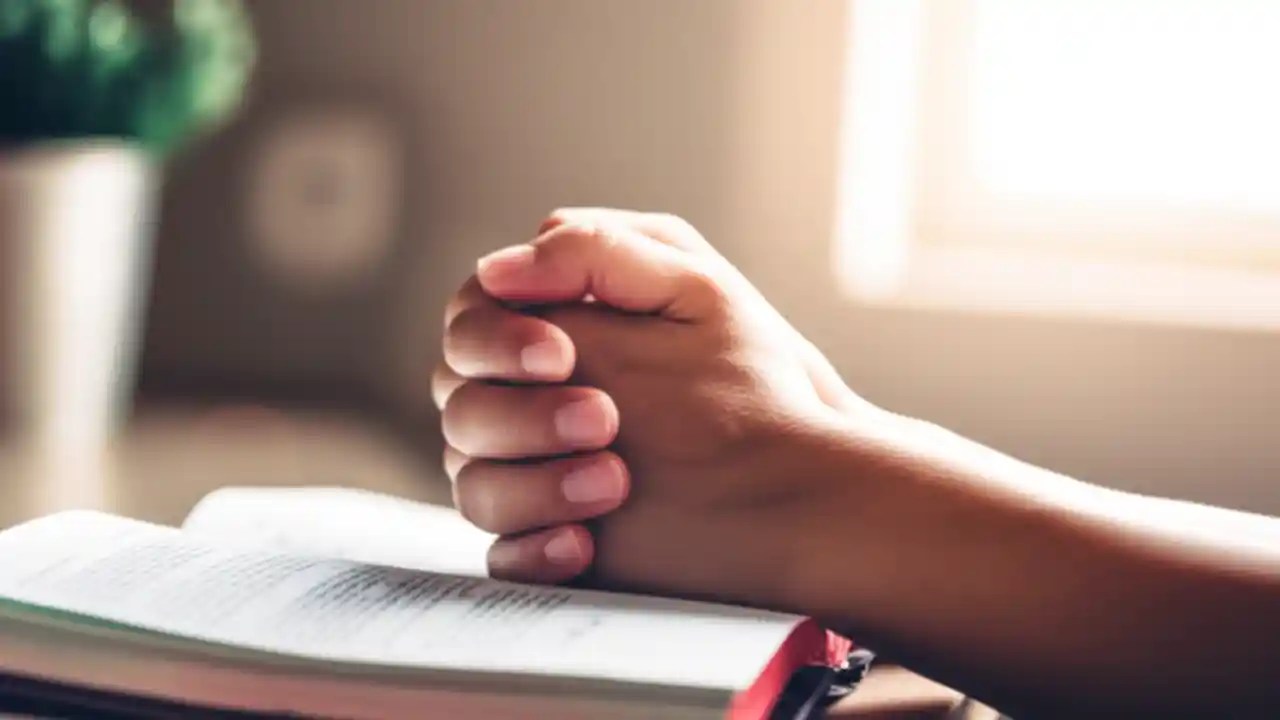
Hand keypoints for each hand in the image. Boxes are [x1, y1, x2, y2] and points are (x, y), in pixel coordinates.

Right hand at [435, 209, 872, 604]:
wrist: (807, 480)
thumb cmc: (752, 374)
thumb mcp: (694, 289)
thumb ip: (598, 253)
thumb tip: (500, 266)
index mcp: (552, 322)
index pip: (470, 320)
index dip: (495, 338)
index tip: (560, 354)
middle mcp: (527, 398)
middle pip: (460, 402)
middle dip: (520, 413)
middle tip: (603, 419)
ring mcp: (534, 471)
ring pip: (473, 482)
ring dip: (531, 484)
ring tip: (613, 485)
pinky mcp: (552, 537)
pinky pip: (505, 555)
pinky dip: (533, 551)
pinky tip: (582, 545)